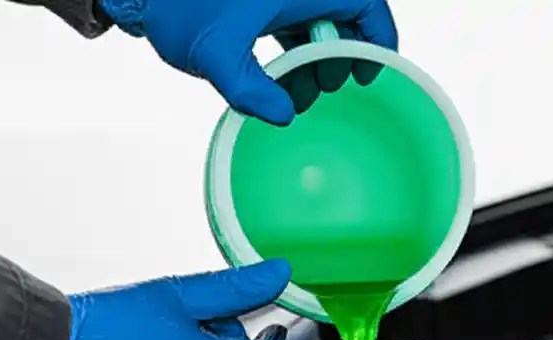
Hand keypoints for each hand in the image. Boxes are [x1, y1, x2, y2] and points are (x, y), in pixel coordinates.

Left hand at [97, 0, 397, 125]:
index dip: (376, 41)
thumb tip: (282, 115)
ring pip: (315, 20)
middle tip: (322, 89)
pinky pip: (292, 18)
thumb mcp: (217, 56)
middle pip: (343, 15)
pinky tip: (277, 78)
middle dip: (337, 57)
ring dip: (312, 57)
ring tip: (296, 92)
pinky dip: (291, 47)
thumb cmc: (177, 5)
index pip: (365, 5)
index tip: (365, 74)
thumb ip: (252, 91)